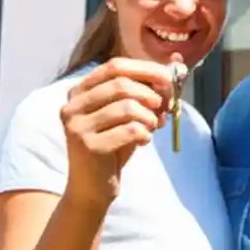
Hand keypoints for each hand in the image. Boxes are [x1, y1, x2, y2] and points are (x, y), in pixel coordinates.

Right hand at [60, 57, 173, 206]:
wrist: (92, 188)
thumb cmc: (113, 145)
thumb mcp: (128, 113)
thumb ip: (148, 88)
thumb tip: (177, 61)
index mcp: (80, 91)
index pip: (114, 66)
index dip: (145, 69)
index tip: (167, 79)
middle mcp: (73, 105)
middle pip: (121, 84)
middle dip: (151, 94)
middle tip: (164, 108)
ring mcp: (77, 126)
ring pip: (127, 107)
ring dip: (149, 117)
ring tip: (151, 127)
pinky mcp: (88, 147)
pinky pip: (129, 130)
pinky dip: (145, 134)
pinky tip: (143, 141)